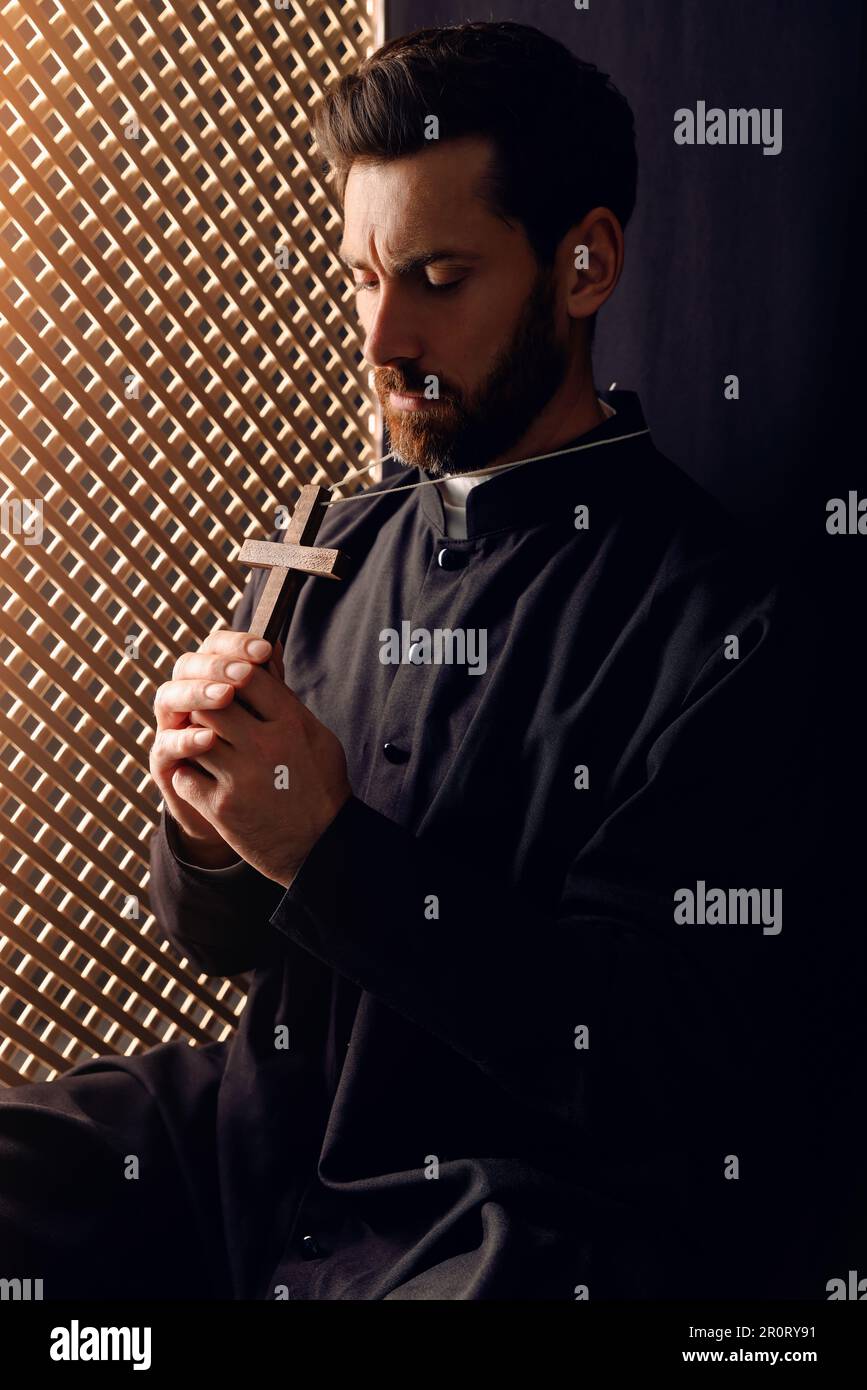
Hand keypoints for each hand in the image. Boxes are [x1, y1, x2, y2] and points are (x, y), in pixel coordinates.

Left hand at [162, 630, 351, 886]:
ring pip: (193, 735)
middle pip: (212, 701)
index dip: (233, 671)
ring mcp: (240, 777)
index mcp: (291, 725)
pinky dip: (189, 774)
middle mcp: (265, 746)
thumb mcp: (317, 737)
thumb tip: (264, 663)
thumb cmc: (320, 788)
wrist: (319, 848)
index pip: (248, 676)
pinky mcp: (220, 807)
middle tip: (209, 710)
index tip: (228, 678)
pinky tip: (204, 778)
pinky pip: (185, 775)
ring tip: (203, 743)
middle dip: (207, 702)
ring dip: (193, 737)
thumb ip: (287, 702)